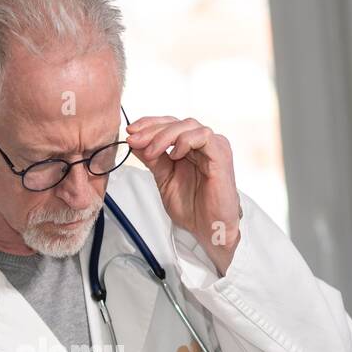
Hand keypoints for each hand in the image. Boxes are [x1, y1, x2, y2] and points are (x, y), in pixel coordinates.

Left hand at [126, 116, 240, 274]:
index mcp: (189, 147)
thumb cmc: (192, 207)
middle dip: (151, 130)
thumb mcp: (164, 179)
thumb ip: (153, 159)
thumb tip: (134, 142)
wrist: (208, 228)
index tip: (130, 133)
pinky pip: (204, 137)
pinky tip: (175, 155)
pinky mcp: (221, 155)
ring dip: (165, 136)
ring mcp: (213, 147)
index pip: (168, 124)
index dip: (149, 124)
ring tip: (151, 153)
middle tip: (134, 140)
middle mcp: (202, 143)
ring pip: (188, 125)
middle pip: (175, 122)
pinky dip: (185, 141)